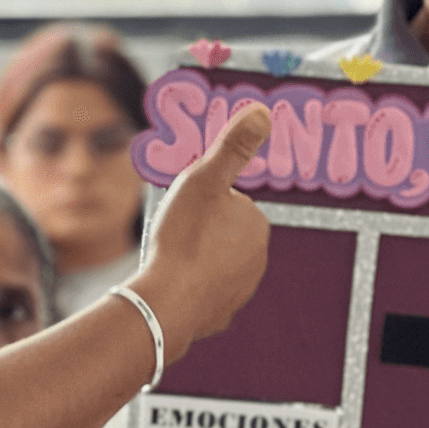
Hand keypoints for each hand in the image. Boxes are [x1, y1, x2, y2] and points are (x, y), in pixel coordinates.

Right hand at [132, 105, 271, 359]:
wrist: (167, 302)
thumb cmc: (185, 237)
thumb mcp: (205, 178)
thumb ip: (233, 146)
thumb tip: (261, 113)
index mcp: (257, 224)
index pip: (228, 202)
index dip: (202, 202)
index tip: (184, 211)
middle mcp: (257, 259)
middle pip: (221, 232)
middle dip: (199, 230)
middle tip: (175, 233)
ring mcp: (240, 290)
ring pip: (213, 262)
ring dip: (194, 258)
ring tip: (170, 258)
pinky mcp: (221, 314)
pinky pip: (204, 292)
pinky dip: (190, 287)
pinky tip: (172, 283)